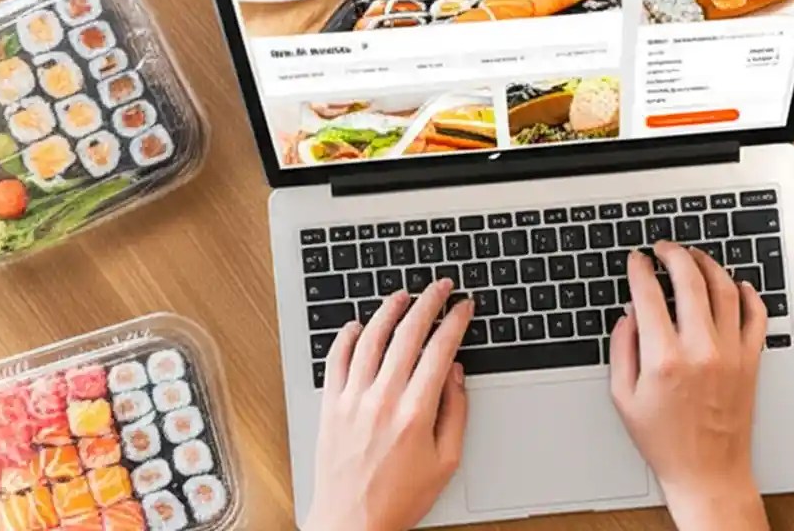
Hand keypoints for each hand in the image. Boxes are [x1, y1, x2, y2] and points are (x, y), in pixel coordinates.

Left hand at [305, 280, 472, 530]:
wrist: (351, 523)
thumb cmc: (399, 498)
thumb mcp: (446, 461)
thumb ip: (456, 413)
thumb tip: (455, 373)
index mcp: (415, 413)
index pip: (440, 350)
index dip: (455, 322)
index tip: (464, 307)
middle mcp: (381, 399)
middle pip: (407, 335)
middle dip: (428, 303)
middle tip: (440, 287)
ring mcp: (351, 400)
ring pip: (370, 339)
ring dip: (388, 311)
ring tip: (403, 295)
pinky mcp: (330, 406)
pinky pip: (336, 359)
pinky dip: (346, 337)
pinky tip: (357, 324)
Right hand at [609, 242, 769, 530]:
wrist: (707, 471)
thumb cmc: (664, 440)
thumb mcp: (623, 397)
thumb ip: (621, 349)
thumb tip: (628, 314)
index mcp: (663, 358)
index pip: (649, 294)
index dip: (640, 269)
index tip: (636, 260)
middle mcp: (700, 350)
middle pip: (690, 280)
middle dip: (673, 254)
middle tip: (664, 248)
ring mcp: (730, 353)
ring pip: (725, 289)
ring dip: (708, 264)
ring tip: (694, 257)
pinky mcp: (751, 361)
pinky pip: (756, 315)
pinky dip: (748, 293)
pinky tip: (737, 283)